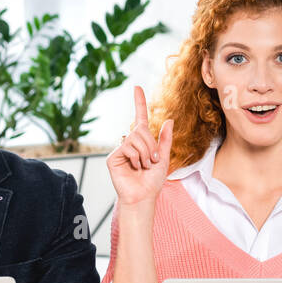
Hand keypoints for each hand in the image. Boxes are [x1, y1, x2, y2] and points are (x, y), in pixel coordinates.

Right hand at [106, 85, 171, 208]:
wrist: (143, 196)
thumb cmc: (153, 181)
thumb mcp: (163, 158)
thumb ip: (165, 139)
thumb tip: (169, 120)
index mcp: (142, 141)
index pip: (140, 118)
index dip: (139, 102)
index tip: (137, 86)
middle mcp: (130, 142)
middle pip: (141, 130)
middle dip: (151, 145)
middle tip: (151, 161)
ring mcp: (120, 149)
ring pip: (135, 138)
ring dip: (145, 154)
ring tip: (143, 166)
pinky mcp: (112, 157)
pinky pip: (127, 147)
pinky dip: (136, 158)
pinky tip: (134, 168)